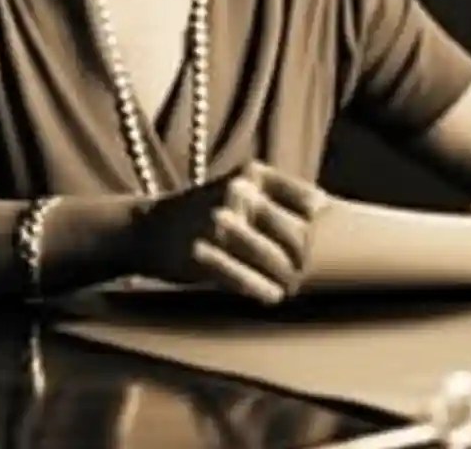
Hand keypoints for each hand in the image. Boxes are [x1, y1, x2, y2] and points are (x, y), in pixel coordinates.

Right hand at [131, 161, 326, 303]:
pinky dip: (262, 290)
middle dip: (301, 260)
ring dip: (285, 279)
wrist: (147, 228)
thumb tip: (324, 214)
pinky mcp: (202, 254)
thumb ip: (275, 196)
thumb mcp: (238, 187)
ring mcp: (218, 224)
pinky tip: (271, 295)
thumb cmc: (204, 211)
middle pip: (293, 235)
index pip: (306, 201)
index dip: (316, 227)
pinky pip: (244, 278)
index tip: (315, 241)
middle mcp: (237, 194)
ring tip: (287, 287)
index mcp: (253, 174)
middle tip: (300, 273)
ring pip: (273, 260)